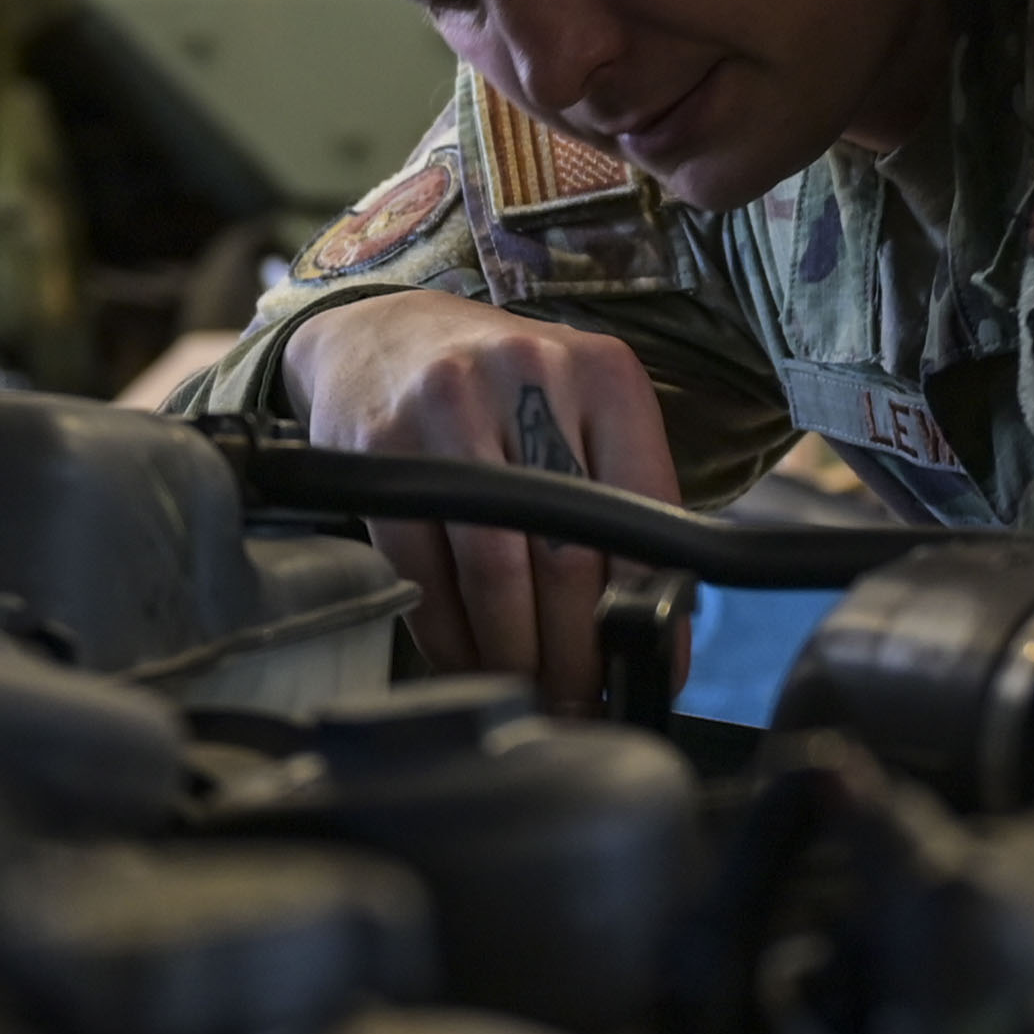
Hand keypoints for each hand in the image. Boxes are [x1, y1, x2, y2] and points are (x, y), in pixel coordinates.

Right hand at [275, 290, 681, 712]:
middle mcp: (530, 379)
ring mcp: (450, 409)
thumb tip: (651, 628)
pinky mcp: (383, 447)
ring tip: (528, 688)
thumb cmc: (501, 392)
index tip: (644, 666)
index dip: (648, 606)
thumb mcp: (578, 409)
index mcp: (603, 374)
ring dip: (513, 652)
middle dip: (575, 649)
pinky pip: (421, 570)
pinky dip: (446, 632)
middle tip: (578, 696)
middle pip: (568, 552)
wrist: (382, 337)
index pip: (646, 511)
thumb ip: (620, 495)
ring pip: (494, 570)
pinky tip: (465, 656)